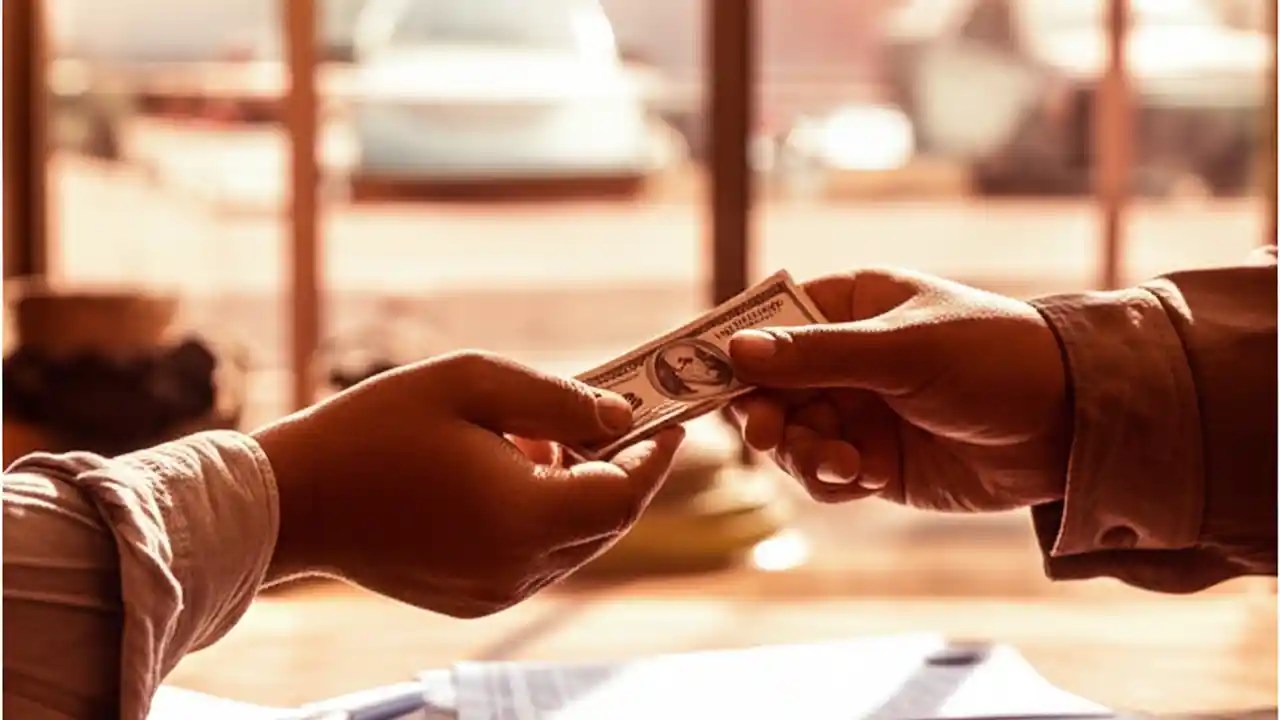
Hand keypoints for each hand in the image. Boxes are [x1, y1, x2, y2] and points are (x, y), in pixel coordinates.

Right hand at [253, 351, 683, 617]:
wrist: (292, 501)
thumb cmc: (375, 430)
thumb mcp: (473, 385)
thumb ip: (560, 400)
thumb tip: (621, 415)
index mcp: (525, 518)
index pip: (625, 495)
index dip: (655, 457)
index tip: (668, 419)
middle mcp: (520, 570)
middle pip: (607, 522)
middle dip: (619, 469)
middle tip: (612, 417)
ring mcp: (495, 593)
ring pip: (574, 541)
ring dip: (577, 490)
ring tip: (538, 438)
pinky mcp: (473, 600)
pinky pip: (536, 558)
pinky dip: (543, 516)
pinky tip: (506, 473)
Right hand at [728, 269, 1069, 511]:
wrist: (1070, 427)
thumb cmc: (994, 359)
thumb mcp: (903, 350)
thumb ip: (816, 355)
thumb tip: (736, 350)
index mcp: (851, 308)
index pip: (770, 322)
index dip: (733, 349)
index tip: (698, 378)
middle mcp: (846, 360)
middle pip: (769, 389)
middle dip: (767, 415)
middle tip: (771, 434)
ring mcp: (860, 412)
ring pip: (792, 438)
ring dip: (804, 454)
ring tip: (843, 462)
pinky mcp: (876, 462)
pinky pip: (824, 476)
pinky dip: (832, 480)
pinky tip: (867, 476)